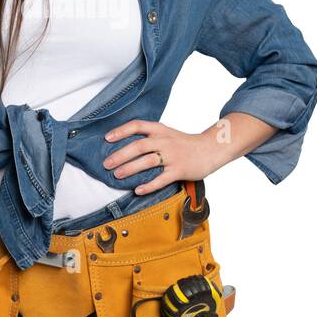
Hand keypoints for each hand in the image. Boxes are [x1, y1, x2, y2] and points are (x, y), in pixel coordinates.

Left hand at [101, 119, 218, 195]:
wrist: (210, 149)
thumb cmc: (184, 143)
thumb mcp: (167, 133)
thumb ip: (149, 137)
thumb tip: (124, 146)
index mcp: (160, 130)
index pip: (137, 125)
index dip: (121, 131)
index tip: (107, 138)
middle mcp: (165, 141)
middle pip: (139, 146)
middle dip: (120, 155)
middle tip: (106, 164)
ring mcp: (172, 156)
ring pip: (148, 161)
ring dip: (130, 168)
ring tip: (117, 175)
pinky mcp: (179, 171)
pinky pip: (161, 179)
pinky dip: (148, 185)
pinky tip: (137, 190)